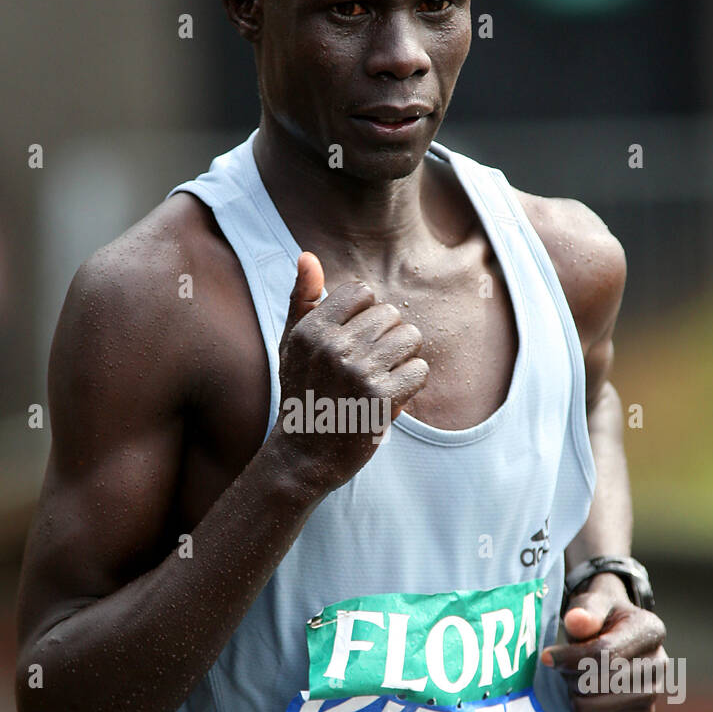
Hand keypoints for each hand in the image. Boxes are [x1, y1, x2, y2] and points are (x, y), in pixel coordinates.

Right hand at [270, 252, 428, 491]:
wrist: (303, 455)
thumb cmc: (303, 394)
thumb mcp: (292, 346)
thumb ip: (302, 300)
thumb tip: (308, 255)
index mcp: (312, 330)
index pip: (362, 292)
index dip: (366, 313)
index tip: (356, 339)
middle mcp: (333, 347)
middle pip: (391, 314)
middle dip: (388, 338)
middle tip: (371, 365)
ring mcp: (358, 373)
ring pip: (411, 338)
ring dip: (404, 359)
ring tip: (383, 377)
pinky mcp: (381, 399)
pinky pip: (420, 370)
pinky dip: (411, 384)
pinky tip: (391, 397)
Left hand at [540, 574, 667, 711]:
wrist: (614, 633)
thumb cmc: (600, 617)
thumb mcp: (591, 604)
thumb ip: (585, 611)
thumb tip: (576, 621)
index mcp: (650, 630)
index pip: (605, 654)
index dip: (570, 658)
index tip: (547, 657)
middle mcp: (659, 663)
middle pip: (598, 683)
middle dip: (571, 675)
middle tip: (565, 666)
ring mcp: (654, 692)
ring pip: (593, 707)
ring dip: (574, 694)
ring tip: (576, 678)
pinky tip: (584, 695)